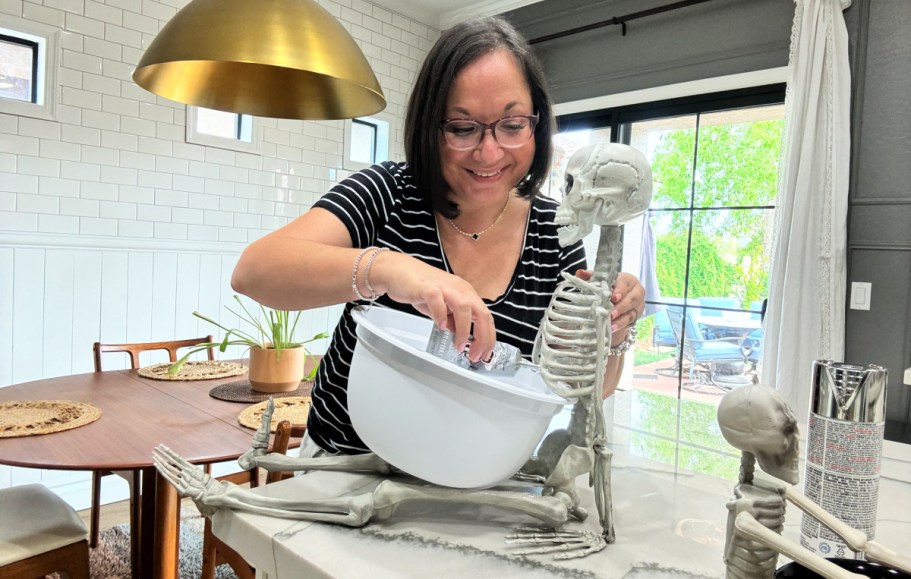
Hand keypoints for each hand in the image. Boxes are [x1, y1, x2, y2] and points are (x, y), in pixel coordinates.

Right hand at [369, 251, 494, 362]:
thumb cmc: (418, 285)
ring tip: (458, 346)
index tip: (484, 353)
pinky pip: (438, 300)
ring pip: (464, 307)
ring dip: (464, 330)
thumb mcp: (441, 304)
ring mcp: (444, 286)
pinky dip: (441, 315)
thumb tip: (458, 332)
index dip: (487, 337)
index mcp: (465, 292)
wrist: (396, 270)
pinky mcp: (427, 287)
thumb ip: (451, 318)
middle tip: (475, 354)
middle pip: (480, 313)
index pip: (484, 316)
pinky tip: (440, 327)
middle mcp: (458, 288)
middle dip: (481, 337)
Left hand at [575, 270, 644, 345]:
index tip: (613, 297)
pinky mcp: (636, 316)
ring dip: (621, 317)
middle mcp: (636, 291)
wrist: (616, 302)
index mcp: (627, 280)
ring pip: (632, 311)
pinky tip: (612, 328)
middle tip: (612, 313)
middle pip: (632, 298)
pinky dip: (620, 324)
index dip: (620, 290)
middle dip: (622, 306)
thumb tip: (580, 272)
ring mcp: (637, 304)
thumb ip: (591, 277)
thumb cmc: (608, 289)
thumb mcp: (600, 283)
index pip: (625, 283)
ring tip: (611, 321)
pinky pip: (630, 321)